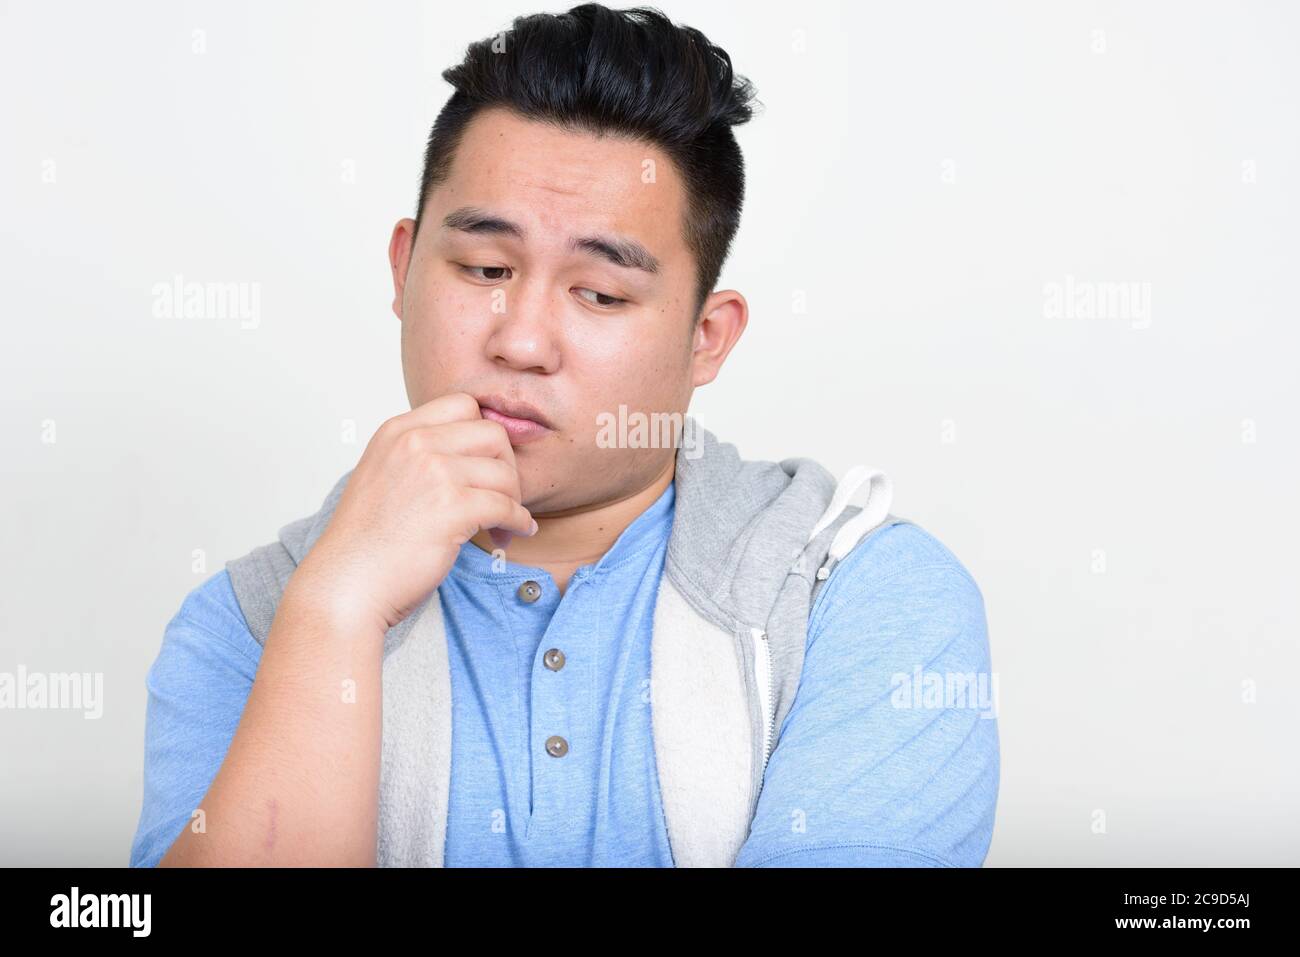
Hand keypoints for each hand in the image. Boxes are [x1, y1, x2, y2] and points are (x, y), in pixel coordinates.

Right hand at [292, 392, 536, 632]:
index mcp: (398, 431)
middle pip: (492, 433)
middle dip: (506, 466)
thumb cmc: (367, 542)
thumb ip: (421, 455)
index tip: (487, 465)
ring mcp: (432, 473)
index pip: (464, 405)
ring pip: (504, 472)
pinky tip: (514, 532)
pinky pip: (507, 505)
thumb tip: (476, 455)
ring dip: (513, 500)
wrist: (347, 583)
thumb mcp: (385, 475)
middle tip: (502, 496)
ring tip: (502, 524)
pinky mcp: (450, 507)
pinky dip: (518, 521)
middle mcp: (414, 443)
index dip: (484, 436)